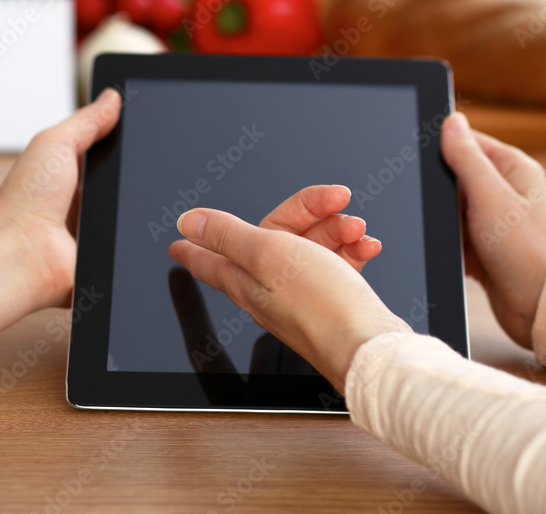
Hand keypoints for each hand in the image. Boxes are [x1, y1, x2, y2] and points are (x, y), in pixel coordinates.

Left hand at [0, 89, 122, 360]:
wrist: (20, 254)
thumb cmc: (24, 202)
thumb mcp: (55, 144)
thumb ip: (86, 121)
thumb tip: (113, 97)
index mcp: (75, 175)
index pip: (114, 153)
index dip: (133, 142)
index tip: (152, 128)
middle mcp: (88, 203)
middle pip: (132, 183)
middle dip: (143, 175)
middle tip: (149, 167)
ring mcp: (101, 232)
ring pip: (140, 214)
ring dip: (144, 208)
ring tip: (143, 200)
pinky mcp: (110, 257)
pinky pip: (138, 245)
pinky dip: (143, 238)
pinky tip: (143, 229)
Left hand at [168, 185, 410, 392]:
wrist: (368, 345)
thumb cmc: (321, 305)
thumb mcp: (268, 253)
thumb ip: (228, 234)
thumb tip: (189, 223)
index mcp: (246, 278)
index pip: (210, 258)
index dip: (195, 247)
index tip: (176, 245)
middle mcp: (270, 288)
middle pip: (276, 236)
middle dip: (310, 213)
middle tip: (336, 200)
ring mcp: (303, 295)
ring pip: (312, 247)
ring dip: (338, 231)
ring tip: (357, 230)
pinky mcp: (333, 300)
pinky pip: (337, 265)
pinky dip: (351, 251)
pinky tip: (367, 246)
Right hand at [440, 112, 545, 348]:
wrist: (541, 308)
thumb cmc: (525, 250)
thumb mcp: (489, 195)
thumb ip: (466, 157)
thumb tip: (451, 121)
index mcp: (513, 169)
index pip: (469, 142)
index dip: (442, 146)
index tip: (417, 154)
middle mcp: (505, 192)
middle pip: (456, 176)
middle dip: (438, 188)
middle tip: (425, 197)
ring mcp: (494, 222)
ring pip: (451, 209)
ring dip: (442, 219)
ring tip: (445, 230)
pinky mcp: (484, 249)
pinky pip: (454, 237)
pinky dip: (446, 242)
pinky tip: (442, 249)